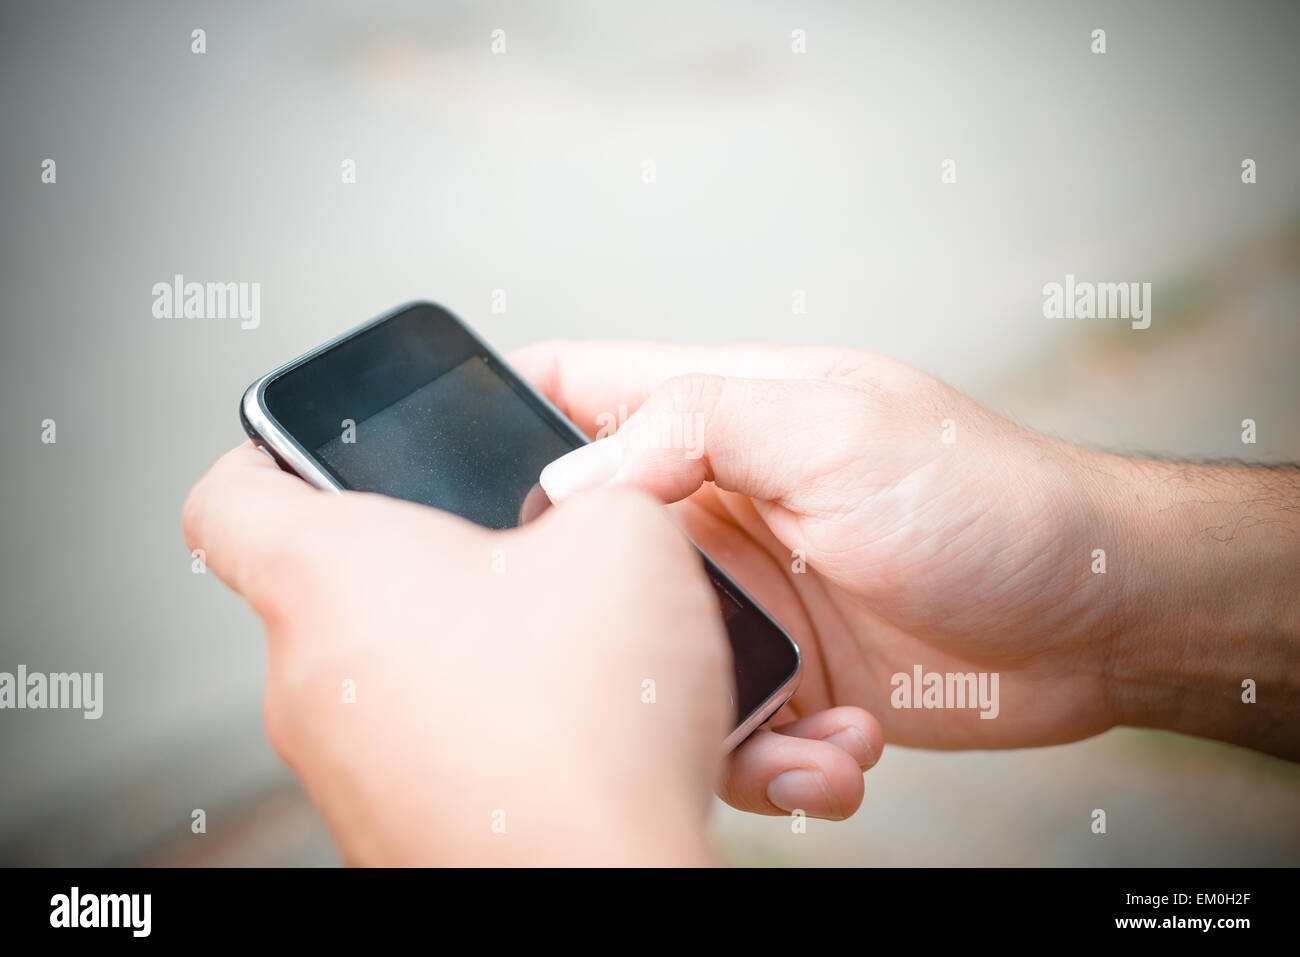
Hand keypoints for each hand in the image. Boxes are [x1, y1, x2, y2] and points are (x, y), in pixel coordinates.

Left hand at [183, 444, 731, 864]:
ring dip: (453, 648)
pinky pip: (412, 746)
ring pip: (378, 673)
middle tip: (507, 555)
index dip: (266, 452)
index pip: (228, 496)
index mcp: (330, 576)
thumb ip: (593, 488)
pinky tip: (554, 730)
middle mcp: (305, 679)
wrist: (596, 890)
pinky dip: (471, 725)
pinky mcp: (384, 831)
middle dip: (420, 561)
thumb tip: (585, 504)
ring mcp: (339, 770)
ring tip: (553, 650)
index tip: (311, 447)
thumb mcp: (623, 537)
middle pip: (330, 588)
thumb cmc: (585, 728)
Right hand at [514, 342, 1299, 759]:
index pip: (574, 387)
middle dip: (577, 605)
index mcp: (715, 418)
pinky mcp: (781, 676)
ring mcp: (743, 598)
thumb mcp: (838, 429)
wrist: (1094, 615)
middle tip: (603, 648)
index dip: (498, 406)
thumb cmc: (988, 497)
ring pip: (646, 659)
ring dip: (695, 706)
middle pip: (584, 550)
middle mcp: (714, 508)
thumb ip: (697, 424)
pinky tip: (839, 745)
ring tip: (785, 723)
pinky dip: (772, 760)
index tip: (435, 462)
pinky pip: (727, 732)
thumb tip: (570, 475)